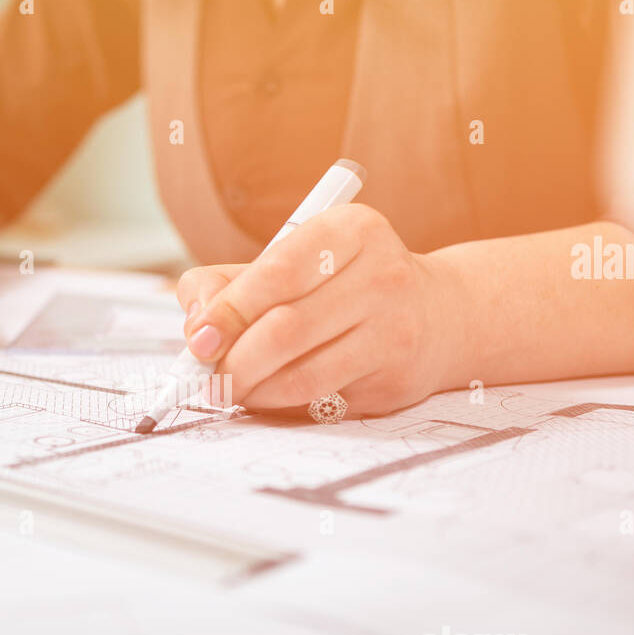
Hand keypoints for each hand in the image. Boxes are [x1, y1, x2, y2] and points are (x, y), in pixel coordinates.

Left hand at [175, 204, 465, 416]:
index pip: (278, 270)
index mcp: (352, 230)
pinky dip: (281, 405)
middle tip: (207, 379)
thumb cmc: (343, 285)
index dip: (230, 310)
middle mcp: (382, 275)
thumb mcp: (291, 261)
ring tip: (232, 390)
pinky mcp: (395, 378)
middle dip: (233, 362)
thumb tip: (195, 329)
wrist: (437, 315)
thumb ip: (229, 283)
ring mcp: (395, 330)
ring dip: (253, 390)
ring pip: (302, 374)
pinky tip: (268, 397)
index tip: (198, 340)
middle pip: (285, 329)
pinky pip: (321, 400)